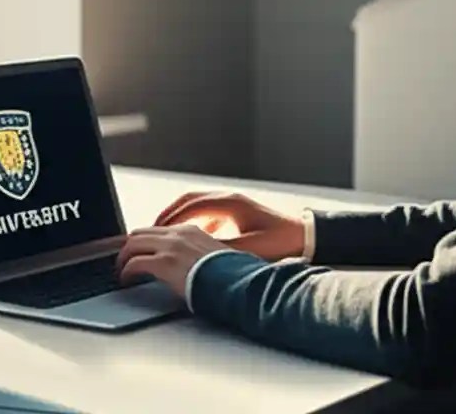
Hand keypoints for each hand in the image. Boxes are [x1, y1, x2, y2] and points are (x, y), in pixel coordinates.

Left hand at [115, 224, 228, 297]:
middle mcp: (178, 234)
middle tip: (124, 260)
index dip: (144, 241)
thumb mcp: (214, 257)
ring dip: (123, 258)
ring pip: (133, 244)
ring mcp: (170, 247)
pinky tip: (125, 280)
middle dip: (129, 247)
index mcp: (190, 231)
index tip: (139, 252)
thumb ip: (199, 254)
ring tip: (121, 271)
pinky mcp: (163, 263)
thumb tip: (194, 263)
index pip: (157, 230)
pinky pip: (134, 263)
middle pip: (140, 233)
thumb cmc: (230, 276)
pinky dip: (126, 271)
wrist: (236, 284)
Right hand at [154, 191, 304, 260]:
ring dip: (178, 216)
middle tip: (150, 230)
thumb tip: (194, 256)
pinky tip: (187, 236)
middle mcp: (228, 199)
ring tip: (162, 233)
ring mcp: (232, 203)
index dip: (169, 218)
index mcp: (229, 204)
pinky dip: (192, 220)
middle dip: (167, 214)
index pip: (190, 205)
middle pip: (188, 200)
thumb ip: (220, 250)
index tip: (154, 231)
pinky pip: (206, 211)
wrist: (305, 236)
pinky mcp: (235, 212)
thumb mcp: (249, 249)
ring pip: (195, 204)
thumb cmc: (280, 242)